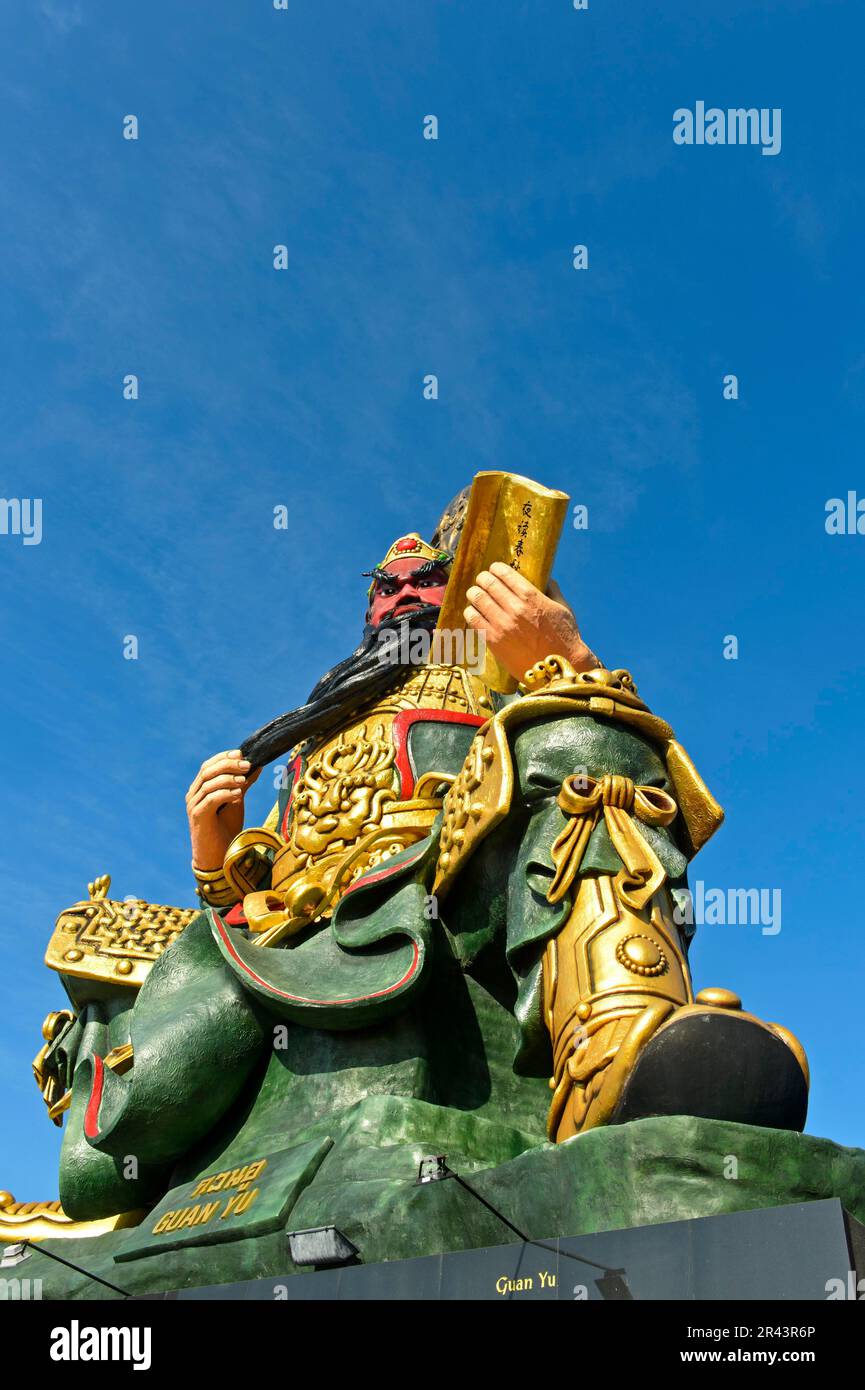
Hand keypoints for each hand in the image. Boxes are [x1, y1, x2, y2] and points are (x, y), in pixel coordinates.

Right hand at [186, 750, 261, 870]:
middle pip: (207, 770)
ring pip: (208, 783)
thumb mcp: (236, 801)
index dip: (224, 757)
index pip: (208, 765)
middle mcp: (193, 794)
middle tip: (247, 764)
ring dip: (228, 778)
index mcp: (200, 788)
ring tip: (244, 780)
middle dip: (228, 764)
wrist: (219, 857)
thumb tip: (257, 765)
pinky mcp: (198, 817)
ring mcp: (193, 805)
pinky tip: (239, 795)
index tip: (242, 753)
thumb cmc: (226, 829)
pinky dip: (225, 793)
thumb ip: (243, 783)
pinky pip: (210, 799)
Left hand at [464, 562, 598, 682]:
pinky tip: (473, 612)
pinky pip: (473, 619)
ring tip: (476, 595)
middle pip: (488, 583)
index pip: (504, 573)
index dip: (496, 568)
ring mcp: (502, 625)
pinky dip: (471, 612)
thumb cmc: (564, 637)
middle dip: (483, 579)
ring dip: (474, 594)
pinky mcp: (494, 641)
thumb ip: (552, 590)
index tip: (494, 569)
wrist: (557, 668)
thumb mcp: (563, 608)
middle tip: (482, 580)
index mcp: (531, 597)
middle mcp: (515, 608)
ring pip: (477, 599)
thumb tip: (546, 578)